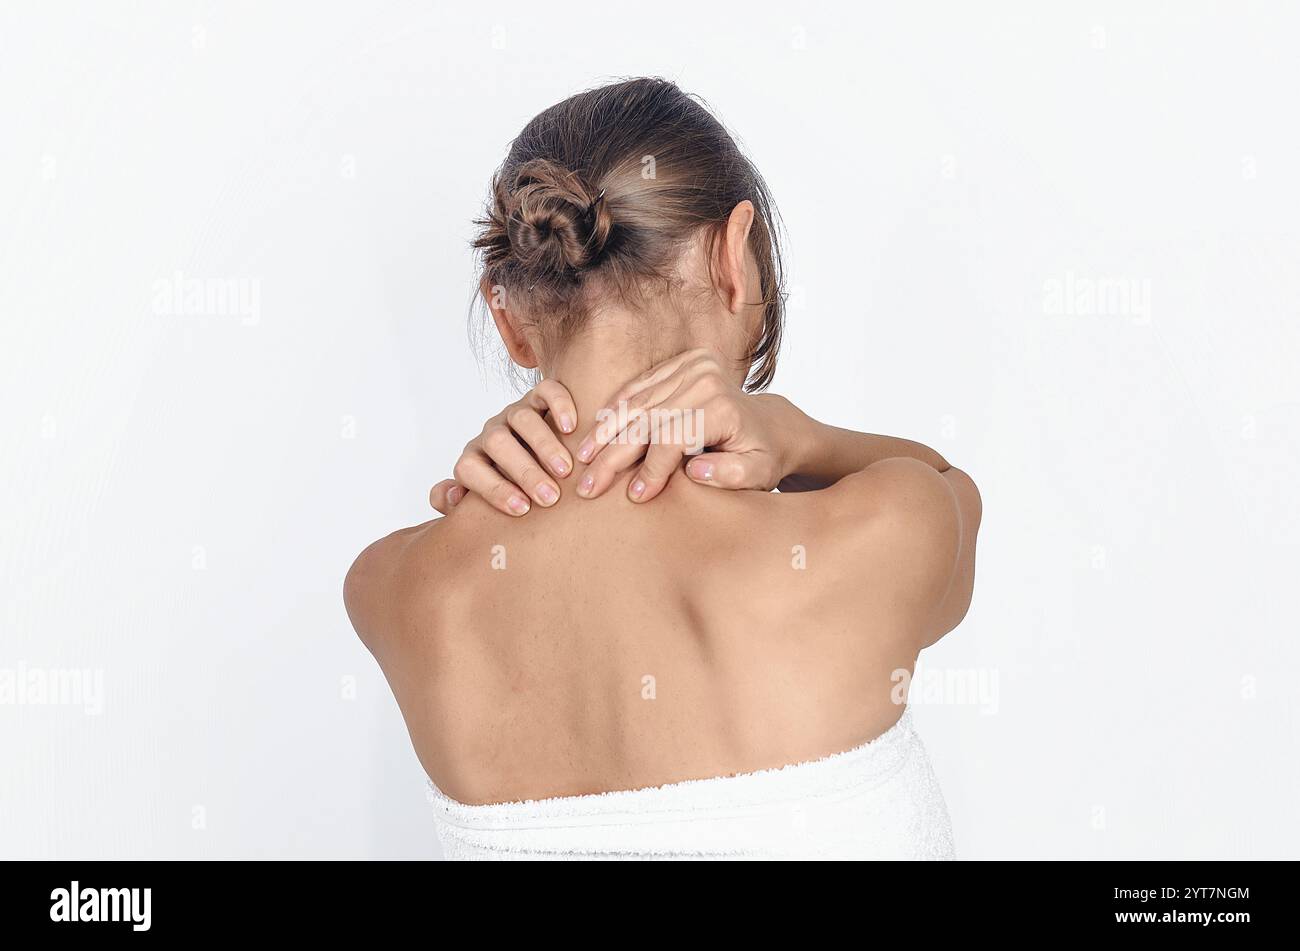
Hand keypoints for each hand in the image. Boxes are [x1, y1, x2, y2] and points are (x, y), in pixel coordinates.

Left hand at [428, 380, 577, 516]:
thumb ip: (458, 505)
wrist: (533, 455)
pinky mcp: (539, 398)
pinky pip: (547, 392)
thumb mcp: (483, 502)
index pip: (469, 468)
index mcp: (475, 458)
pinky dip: (560, 406)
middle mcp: (492, 433)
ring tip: (565, 471)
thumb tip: (453, 496)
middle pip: (498, 443)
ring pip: (522, 419)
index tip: (522, 509)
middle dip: (524, 471)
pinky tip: (572, 429)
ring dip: (544, 446)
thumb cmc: (512, 489)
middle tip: (549, 497)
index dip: (493, 488)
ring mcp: (515, 414)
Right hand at [573, 348, 800, 501]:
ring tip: (583, 459)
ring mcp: (691, 367)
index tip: (635, 496)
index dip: (651, 469)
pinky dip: (614, 408)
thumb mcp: (758, 473)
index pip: (673, 438)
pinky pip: (639, 386)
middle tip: (589, 485)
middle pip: (648, 420)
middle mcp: (704, 379)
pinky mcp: (680, 363)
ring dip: (605, 431)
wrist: (768, 425)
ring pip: (637, 402)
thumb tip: (697, 472)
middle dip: (614, 455)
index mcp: (722, 406)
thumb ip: (731, 475)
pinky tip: (595, 429)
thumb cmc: (761, 456)